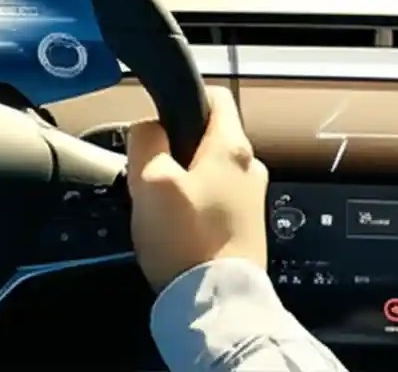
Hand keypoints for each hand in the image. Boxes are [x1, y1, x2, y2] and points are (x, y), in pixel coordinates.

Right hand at [126, 85, 268, 291]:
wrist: (214, 302)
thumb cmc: (187, 242)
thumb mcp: (150, 180)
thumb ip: (146, 140)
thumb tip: (147, 128)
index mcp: (232, 147)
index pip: (213, 96)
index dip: (181, 100)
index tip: (160, 122)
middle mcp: (251, 168)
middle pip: (206, 137)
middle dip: (176, 149)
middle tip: (151, 175)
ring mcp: (251, 198)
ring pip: (209, 171)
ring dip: (184, 181)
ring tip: (163, 208)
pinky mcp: (246, 225)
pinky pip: (215, 200)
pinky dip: (195, 206)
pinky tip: (177, 228)